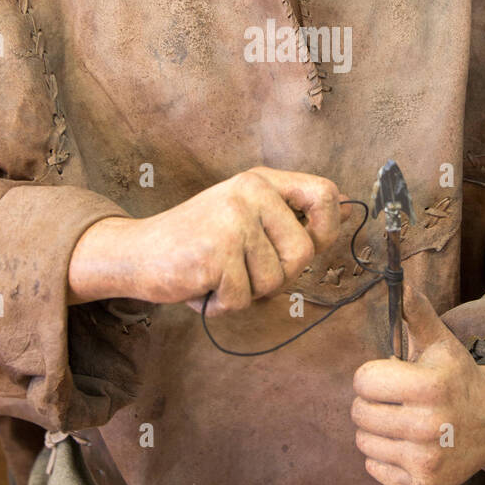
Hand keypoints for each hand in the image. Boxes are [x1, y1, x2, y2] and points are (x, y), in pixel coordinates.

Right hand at [68, 167, 350, 314]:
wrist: (137, 253)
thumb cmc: (197, 241)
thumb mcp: (244, 215)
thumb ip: (288, 214)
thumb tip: (346, 210)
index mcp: (260, 181)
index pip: (324, 194)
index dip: (326, 229)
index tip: (305, 247)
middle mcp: (249, 193)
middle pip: (303, 253)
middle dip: (277, 277)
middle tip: (241, 270)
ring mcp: (232, 221)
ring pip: (274, 282)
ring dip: (246, 292)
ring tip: (217, 274)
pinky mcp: (215, 252)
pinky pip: (243, 298)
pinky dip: (222, 304)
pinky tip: (201, 285)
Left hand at [351, 285, 484, 484]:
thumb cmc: (457, 377)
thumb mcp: (440, 343)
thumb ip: (416, 313)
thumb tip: (400, 282)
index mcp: (427, 386)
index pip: (362, 380)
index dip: (374, 376)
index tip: (393, 376)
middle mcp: (427, 425)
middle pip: (359, 413)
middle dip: (373, 403)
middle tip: (398, 402)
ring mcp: (426, 459)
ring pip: (363, 441)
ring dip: (376, 430)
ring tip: (402, 423)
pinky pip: (374, 468)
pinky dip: (384, 457)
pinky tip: (407, 445)